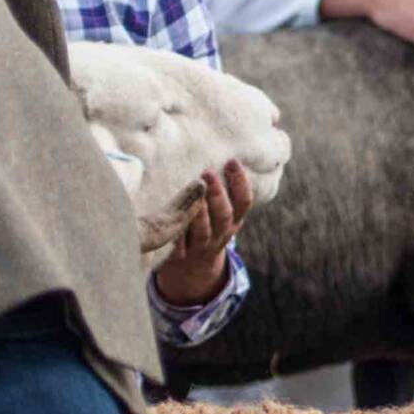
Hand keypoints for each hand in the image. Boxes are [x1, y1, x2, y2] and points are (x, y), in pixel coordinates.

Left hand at [153, 162, 252, 305]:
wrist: (193, 267)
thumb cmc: (205, 224)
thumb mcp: (219, 210)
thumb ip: (218, 187)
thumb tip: (214, 147)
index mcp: (234, 220)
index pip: (244, 202)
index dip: (240, 183)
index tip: (232, 161)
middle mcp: (220, 234)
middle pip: (224, 216)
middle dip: (217, 194)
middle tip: (208, 173)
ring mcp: (201, 246)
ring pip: (203, 232)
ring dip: (198, 213)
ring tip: (190, 193)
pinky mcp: (180, 256)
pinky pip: (178, 246)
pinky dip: (176, 233)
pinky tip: (169, 218)